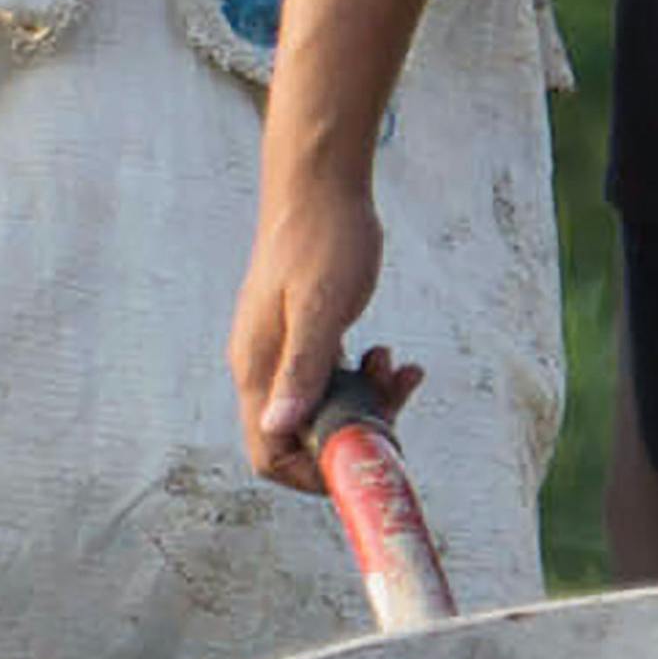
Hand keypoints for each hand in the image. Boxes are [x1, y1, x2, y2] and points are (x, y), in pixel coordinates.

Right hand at [230, 146, 386, 477]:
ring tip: (399, 369)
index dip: (310, 472)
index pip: (267, 452)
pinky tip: (392, 356)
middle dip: (351, 433)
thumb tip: (279, 429)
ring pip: (323, 407)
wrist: (321, 186)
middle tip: (394, 406)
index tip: (358, 460)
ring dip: (367, 403)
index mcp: (258, 367)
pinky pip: (333, 378)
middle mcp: (263, 367)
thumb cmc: (322, 241)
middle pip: (300, 437)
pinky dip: (365, 377)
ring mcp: (283, 352)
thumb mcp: (319, 307)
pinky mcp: (305, 337)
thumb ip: (302, 369)